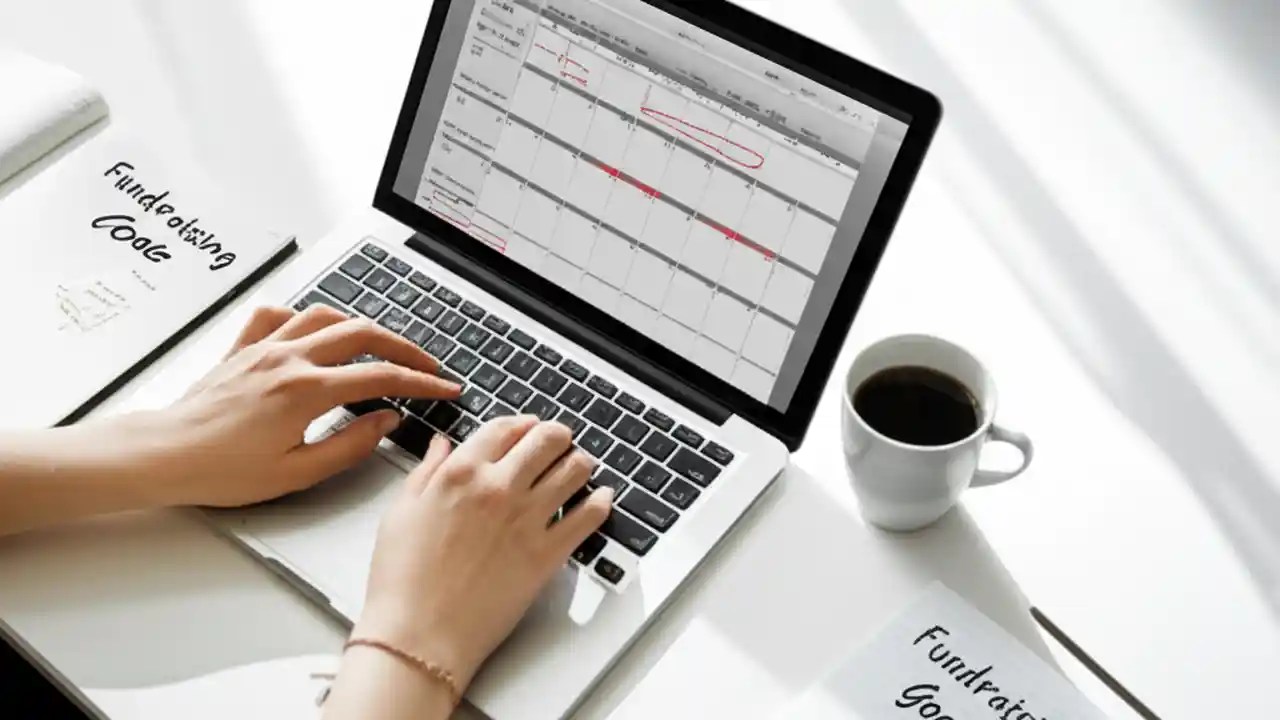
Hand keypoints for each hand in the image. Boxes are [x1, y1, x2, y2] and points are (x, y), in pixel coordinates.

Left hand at [145, 305, 460, 506]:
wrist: (163, 455)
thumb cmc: (220, 471)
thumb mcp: (297, 473)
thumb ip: (350, 445)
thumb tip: (386, 421)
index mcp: (306, 391)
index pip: (381, 377)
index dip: (422, 383)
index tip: (445, 388)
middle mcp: (288, 359)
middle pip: (363, 333)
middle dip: (404, 347)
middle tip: (426, 365)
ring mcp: (264, 348)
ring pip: (326, 315)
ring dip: (361, 327)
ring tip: (381, 346)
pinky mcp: (243, 350)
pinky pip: (279, 315)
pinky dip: (305, 318)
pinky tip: (315, 333)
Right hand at [352, 417, 612, 689]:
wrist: (419, 635)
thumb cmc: (402, 581)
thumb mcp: (400, 513)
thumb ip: (426, 472)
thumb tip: (441, 446)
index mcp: (461, 473)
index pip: (505, 427)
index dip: (522, 423)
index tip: (529, 427)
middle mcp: (499, 489)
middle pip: (548, 439)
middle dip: (557, 436)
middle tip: (559, 443)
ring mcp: (527, 520)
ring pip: (575, 469)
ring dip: (580, 463)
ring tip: (579, 467)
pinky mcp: (548, 554)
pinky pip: (590, 516)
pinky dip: (601, 502)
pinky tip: (601, 498)